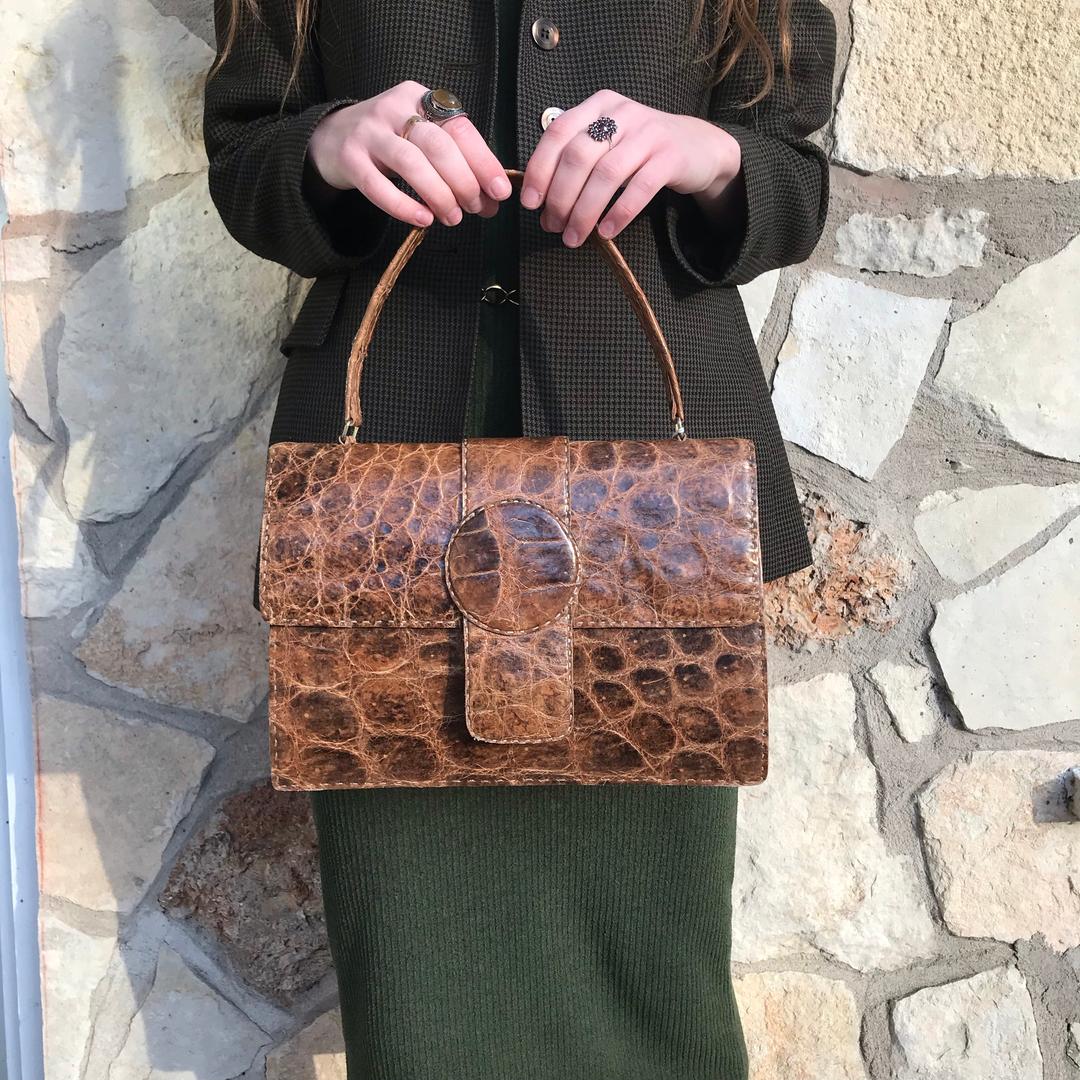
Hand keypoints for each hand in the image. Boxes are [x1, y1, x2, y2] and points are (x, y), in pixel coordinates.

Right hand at [307, 80, 512, 226]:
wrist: (331, 138)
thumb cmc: (389, 142)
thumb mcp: (422, 138)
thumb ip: (456, 162)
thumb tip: (492, 198)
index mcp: (420, 99)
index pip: (459, 129)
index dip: (483, 162)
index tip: (500, 191)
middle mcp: (395, 109)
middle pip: (438, 146)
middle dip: (464, 182)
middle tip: (474, 208)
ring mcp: (369, 132)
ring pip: (411, 163)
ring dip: (438, 195)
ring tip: (452, 218)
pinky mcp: (349, 158)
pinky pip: (378, 185)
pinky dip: (403, 206)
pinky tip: (422, 220)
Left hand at [520, 90, 741, 247]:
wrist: (698, 147)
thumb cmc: (641, 151)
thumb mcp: (607, 142)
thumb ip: (577, 158)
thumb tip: (540, 198)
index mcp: (598, 106)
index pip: (558, 133)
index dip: (540, 169)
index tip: (530, 203)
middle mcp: (621, 113)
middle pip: (579, 157)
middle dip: (560, 197)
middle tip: (552, 227)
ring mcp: (649, 132)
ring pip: (607, 174)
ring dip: (585, 211)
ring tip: (574, 237)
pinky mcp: (671, 156)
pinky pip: (640, 187)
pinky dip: (619, 213)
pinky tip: (605, 232)